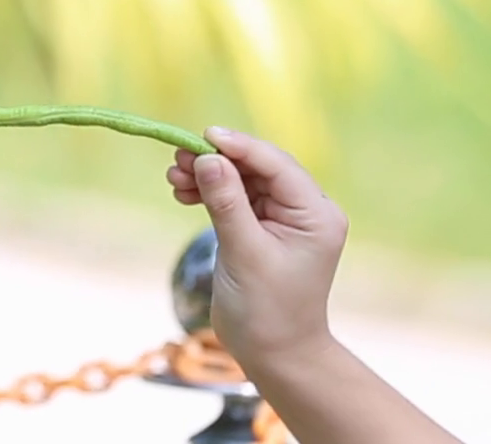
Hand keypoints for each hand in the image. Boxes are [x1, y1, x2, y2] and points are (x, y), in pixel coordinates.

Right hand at [166, 127, 347, 368]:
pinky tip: (184, 193)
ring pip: (243, 180)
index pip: (276, 165)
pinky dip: (210, 192)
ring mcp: (284, 219)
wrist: (274, 354)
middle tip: (177, 160)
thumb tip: (207, 157)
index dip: (238, 146)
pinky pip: (235, 198)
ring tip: (174, 179)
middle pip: (258, 168)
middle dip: (217, 161)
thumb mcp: (244, 252)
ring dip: (209, 175)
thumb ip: (226, 202)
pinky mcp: (262, 229)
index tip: (201, 136)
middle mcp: (305, 211)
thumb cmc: (266, 310)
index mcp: (316, 214)